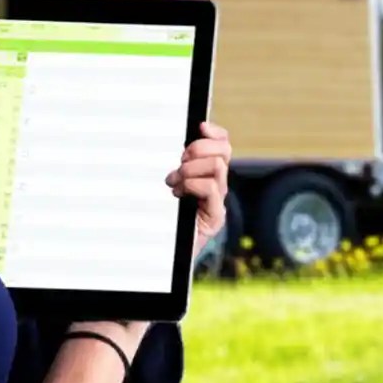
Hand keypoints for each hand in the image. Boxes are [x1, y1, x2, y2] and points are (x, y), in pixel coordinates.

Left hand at [166, 121, 231, 260]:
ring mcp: (218, 201)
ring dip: (191, 169)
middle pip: (224, 150)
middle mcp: (217, 185)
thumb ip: (171, 166)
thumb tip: (171, 144)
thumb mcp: (162, 185)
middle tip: (180, 161)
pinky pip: (212, 187)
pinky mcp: (215, 217)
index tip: (199, 126)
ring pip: (218, 166)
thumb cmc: (158, 219)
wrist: (160, 256)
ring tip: (174, 182)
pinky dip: (193, 184)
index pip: (222, 144)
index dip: (214, 132)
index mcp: (206, 174)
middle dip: (199, 148)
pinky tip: (179, 194)